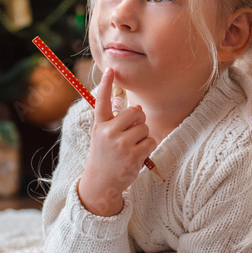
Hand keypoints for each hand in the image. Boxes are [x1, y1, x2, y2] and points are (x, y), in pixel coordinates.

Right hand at [77, 68, 156, 216]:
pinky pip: (151, 141)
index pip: (103, 101)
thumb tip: (139, 108)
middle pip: (135, 112)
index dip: (107, 84)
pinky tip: (138, 155)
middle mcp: (108, 132)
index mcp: (100, 125)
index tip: (110, 69)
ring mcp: (120, 144)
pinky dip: (149, 147)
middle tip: (132, 134)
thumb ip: (118, 122)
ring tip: (132, 148)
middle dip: (139, 121)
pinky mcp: (133, 155)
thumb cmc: (105, 157)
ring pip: (145, 127)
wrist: (100, 184)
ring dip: (144, 136)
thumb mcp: (104, 137)